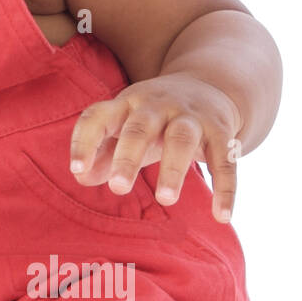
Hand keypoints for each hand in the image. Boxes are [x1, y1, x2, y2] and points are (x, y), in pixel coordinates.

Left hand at [67, 72, 242, 222]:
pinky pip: (225, 162)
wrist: (210, 84)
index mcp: (126, 105)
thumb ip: (102, 152)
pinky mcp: (222, 132)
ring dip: (173, 169)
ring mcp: (192, 117)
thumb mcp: (125, 128)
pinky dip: (225, 189)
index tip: (76, 170)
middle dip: (128, 157)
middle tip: (117, 188)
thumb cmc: (155, 119)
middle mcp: (157, 106)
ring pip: (181, 139)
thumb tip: (82, 177)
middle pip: (140, 128)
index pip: (98, 117)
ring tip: (165, 200)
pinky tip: (221, 216)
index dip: (84, 141)